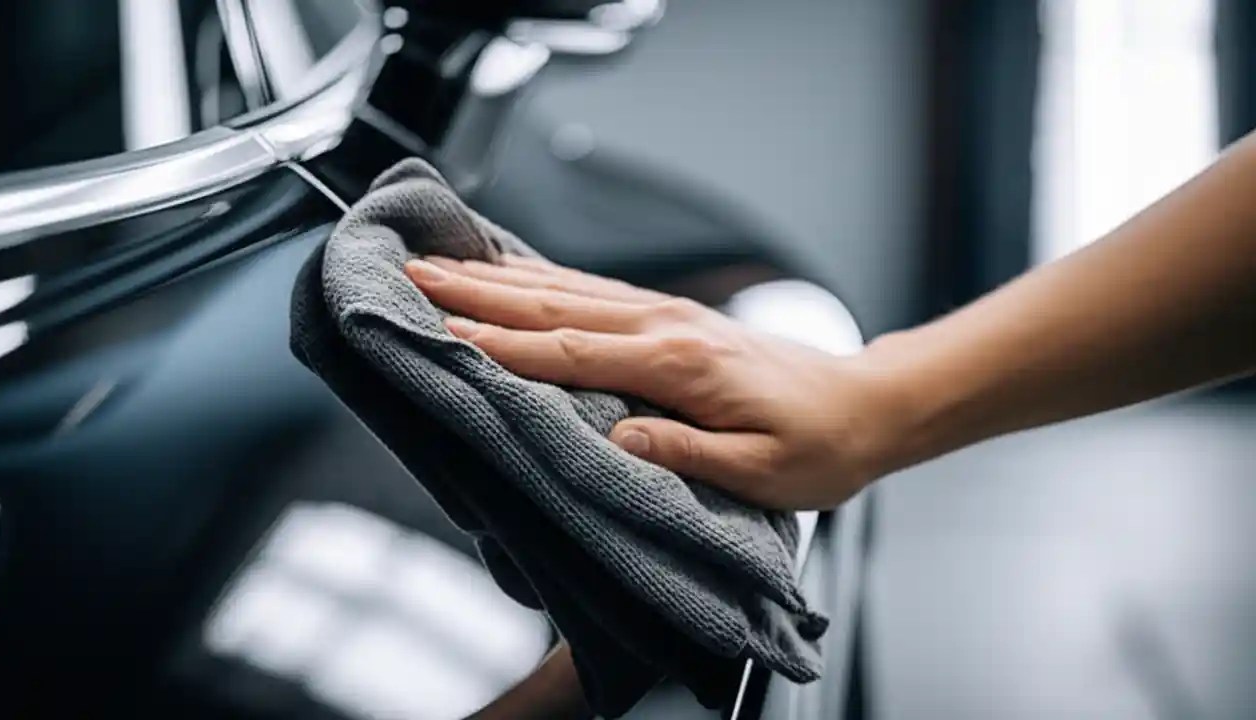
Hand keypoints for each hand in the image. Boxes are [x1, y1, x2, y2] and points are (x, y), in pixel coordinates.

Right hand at [404, 256, 909, 508]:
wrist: (863, 404)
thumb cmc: (815, 446)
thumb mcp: (761, 471)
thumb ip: (686, 453)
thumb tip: (615, 440)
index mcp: (679, 365)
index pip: (571, 350)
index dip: (502, 343)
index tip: (441, 331)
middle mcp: (665, 326)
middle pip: (554, 303)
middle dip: (477, 291)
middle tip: (414, 274)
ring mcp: (667, 313)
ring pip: (568, 287)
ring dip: (499, 276)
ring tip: (441, 263)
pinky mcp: (670, 316)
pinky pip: (594, 288)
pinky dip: (545, 274)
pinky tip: (513, 270)